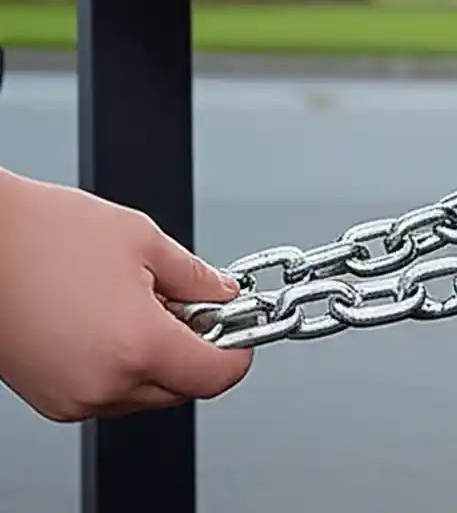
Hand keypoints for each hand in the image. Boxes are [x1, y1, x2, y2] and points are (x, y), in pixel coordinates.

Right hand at [0, 170, 251, 421]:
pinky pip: (108, 392)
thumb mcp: (142, 240)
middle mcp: (104, 384)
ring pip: (146, 393)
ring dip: (158, 358)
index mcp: (136, 348)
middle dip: (196, 350)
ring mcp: (71, 397)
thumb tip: (223, 293)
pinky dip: (122, 365)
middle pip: (183, 389)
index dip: (238, 352)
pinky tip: (109, 320)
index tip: (241, 330)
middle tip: (188, 304)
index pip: (216, 376)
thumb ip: (196, 276)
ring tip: (138, 303)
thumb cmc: (41, 233)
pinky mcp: (48, 397)